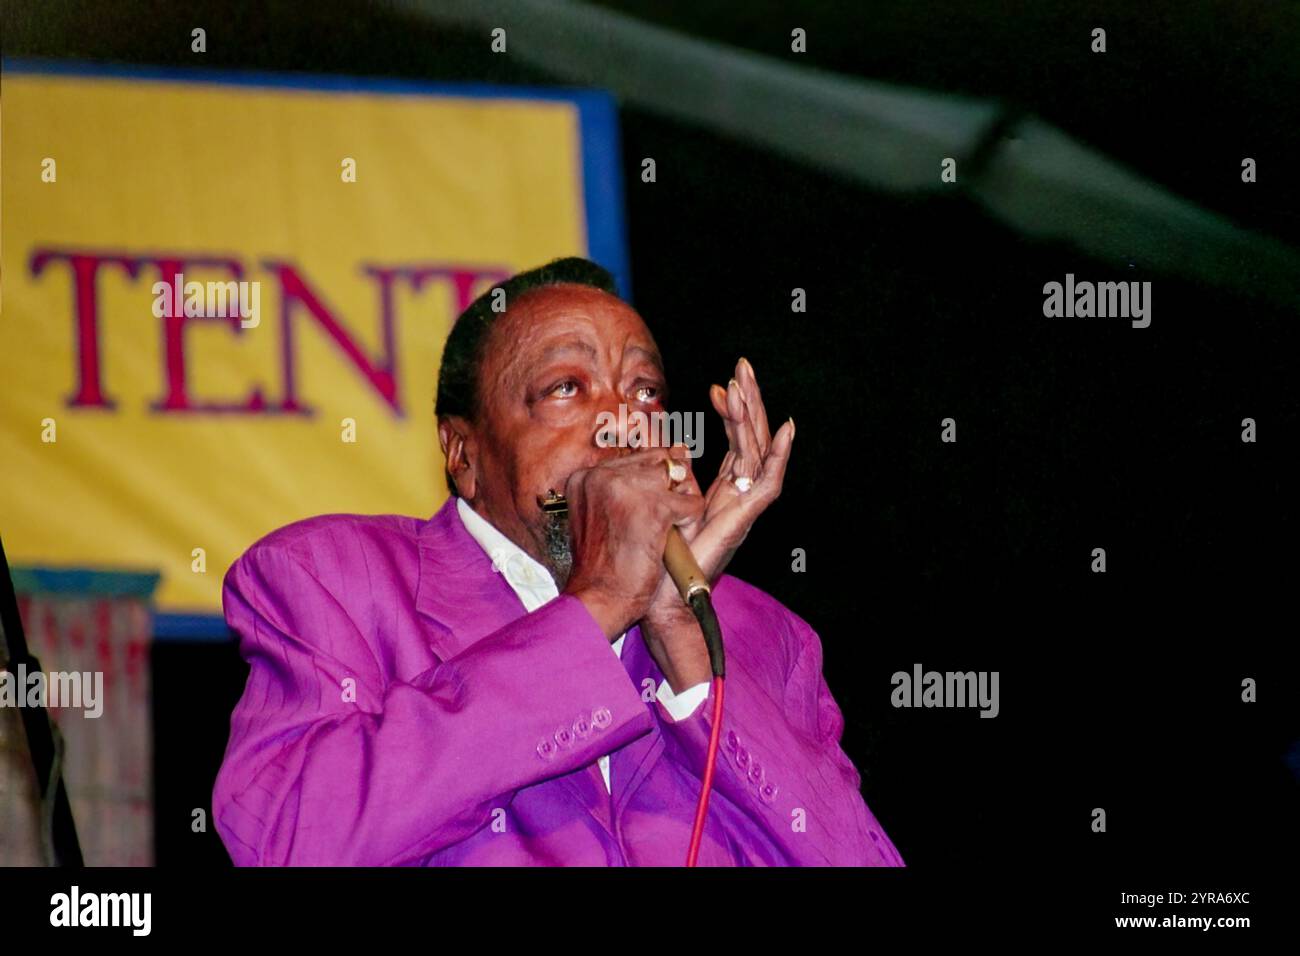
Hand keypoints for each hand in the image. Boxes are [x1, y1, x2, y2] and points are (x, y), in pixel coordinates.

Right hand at [562, 446, 705, 640]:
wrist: (599, 600)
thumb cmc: (607, 565)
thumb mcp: (608, 515)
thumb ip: (635, 483)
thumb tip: (681, 449)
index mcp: (586, 475)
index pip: (640, 457)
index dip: (653, 486)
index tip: (640, 516)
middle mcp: (602, 474)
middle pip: (661, 462)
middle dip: (669, 491)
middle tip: (653, 525)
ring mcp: (626, 488)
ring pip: (678, 479)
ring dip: (679, 508)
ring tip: (660, 534)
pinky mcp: (652, 507)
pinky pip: (691, 502)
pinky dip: (689, 523)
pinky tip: (669, 542)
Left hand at [640, 357, 794, 685]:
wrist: (656, 593)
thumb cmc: (654, 553)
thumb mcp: (654, 494)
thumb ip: (658, 461)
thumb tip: (650, 427)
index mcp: (721, 489)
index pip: (734, 441)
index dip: (730, 412)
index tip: (716, 385)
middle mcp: (737, 495)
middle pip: (751, 439)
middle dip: (749, 401)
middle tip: (743, 366)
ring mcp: (744, 506)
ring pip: (759, 451)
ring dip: (754, 415)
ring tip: (744, 384)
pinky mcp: (745, 518)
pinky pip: (770, 480)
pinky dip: (779, 454)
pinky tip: (784, 429)